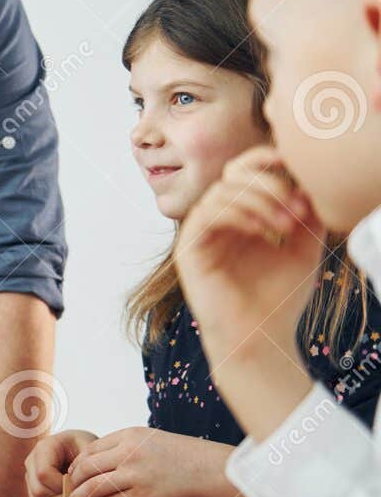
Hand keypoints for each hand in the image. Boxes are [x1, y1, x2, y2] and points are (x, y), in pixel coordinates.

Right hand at [25, 429, 98, 496]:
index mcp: (45, 447)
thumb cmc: (87, 447)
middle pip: (38, 489)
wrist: (81, 446)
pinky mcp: (32, 484)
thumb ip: (85, 468)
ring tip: (74, 496)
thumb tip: (78, 493)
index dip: (61, 486)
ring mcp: (30, 473)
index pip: (44, 473)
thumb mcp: (91, 451)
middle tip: (79, 496)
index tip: (79, 488)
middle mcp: (32, 460)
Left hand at [60, 428, 232, 496]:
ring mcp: (134, 475)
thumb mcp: (151, 439)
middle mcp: (128, 453)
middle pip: (86, 466)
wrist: (210, 469)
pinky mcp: (143, 496)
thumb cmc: (183, 455)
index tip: (72, 473)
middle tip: (65, 490)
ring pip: (93, 486)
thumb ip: (126, 446)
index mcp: (128, 435)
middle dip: (72, 481)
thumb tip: (103, 460)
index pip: (90, 449)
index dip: (77, 463)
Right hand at [175, 146, 323, 362]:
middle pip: (233, 174)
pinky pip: (208, 213)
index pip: (244, 172)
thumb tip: (309, 180)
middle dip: (269, 183)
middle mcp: (218, 219)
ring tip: (284, 226)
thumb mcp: (304, 247)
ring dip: (259, 201)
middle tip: (296, 207)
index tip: (292, 164)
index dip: (264, 160)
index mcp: (242, 215)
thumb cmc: (278, 297)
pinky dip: (239, 215)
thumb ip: (307, 213)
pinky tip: (263, 233)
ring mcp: (201, 233)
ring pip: (221, 191)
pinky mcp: (188, 248)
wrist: (259, 336)